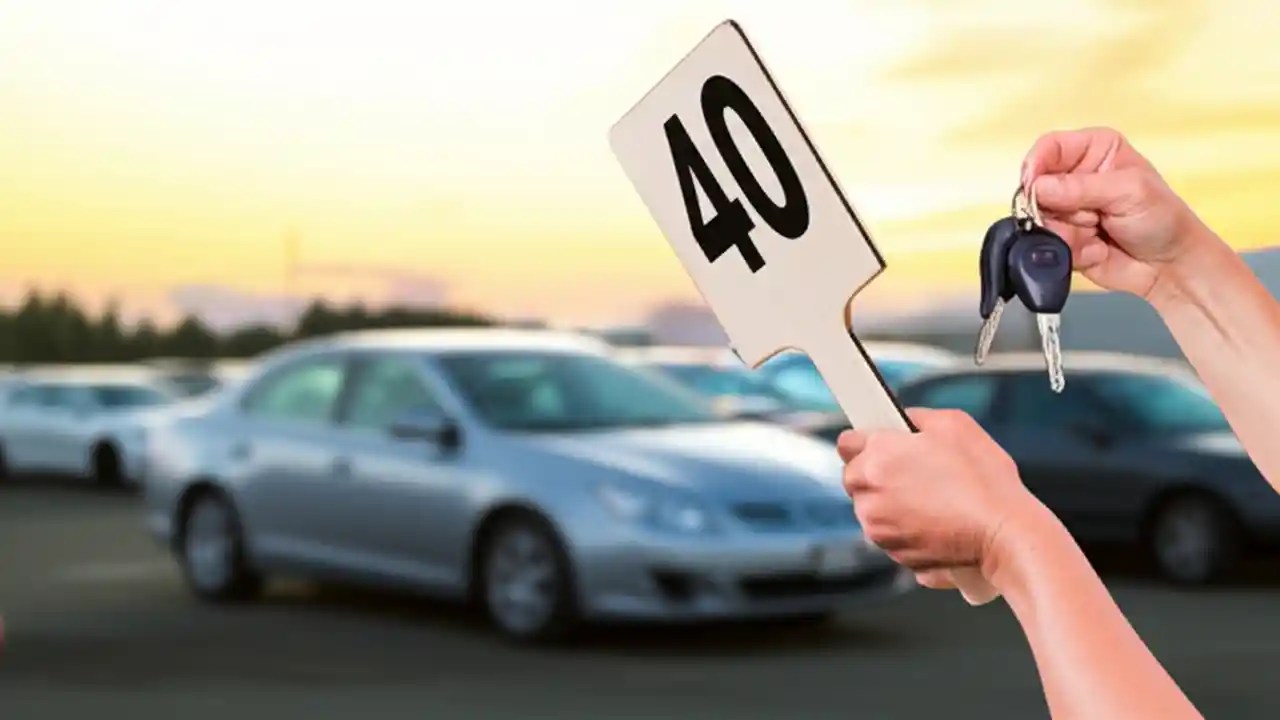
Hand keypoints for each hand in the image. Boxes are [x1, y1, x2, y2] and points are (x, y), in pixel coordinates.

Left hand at [838, 408, 1039, 587]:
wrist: (1004, 533)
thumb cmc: (984, 481)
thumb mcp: (955, 424)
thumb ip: (917, 417)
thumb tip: (902, 420)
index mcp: (878, 456)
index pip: (847, 442)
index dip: (867, 442)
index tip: (881, 444)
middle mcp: (869, 493)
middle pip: (857, 478)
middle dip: (879, 474)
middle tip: (916, 472)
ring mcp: (878, 527)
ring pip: (872, 508)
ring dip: (892, 503)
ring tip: (933, 499)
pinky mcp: (893, 552)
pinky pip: (891, 535)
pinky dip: (906, 529)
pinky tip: (936, 521)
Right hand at [1021, 127, 1215, 299]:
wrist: (1169, 265)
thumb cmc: (1161, 218)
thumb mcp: (1128, 191)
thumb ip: (1081, 187)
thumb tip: (1037, 187)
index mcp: (1093, 150)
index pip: (1049, 147)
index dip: (1036, 164)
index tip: (1033, 186)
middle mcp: (1074, 177)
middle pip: (1036, 186)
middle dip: (1057, 207)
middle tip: (1091, 217)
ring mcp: (1065, 210)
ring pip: (1038, 219)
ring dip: (1067, 231)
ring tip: (1098, 234)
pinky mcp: (1061, 238)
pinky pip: (1045, 245)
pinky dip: (1070, 250)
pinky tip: (1096, 250)